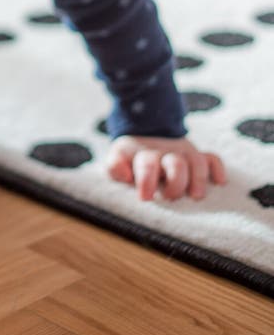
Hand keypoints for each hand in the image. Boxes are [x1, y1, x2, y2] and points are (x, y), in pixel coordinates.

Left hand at [106, 136, 226, 201]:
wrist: (143, 136)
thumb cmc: (129, 160)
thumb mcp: (116, 161)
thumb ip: (115, 167)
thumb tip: (125, 174)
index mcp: (143, 155)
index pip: (146, 164)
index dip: (146, 181)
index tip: (146, 197)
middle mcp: (165, 153)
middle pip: (176, 163)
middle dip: (176, 183)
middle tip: (171, 198)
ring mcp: (182, 153)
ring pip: (196, 161)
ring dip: (199, 178)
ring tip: (196, 196)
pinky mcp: (196, 155)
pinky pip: (212, 158)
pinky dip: (218, 169)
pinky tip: (220, 182)